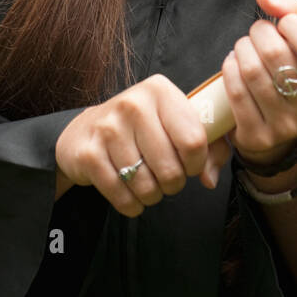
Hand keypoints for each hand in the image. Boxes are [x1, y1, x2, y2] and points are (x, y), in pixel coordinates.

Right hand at [54, 73, 231, 216]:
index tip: (189, 164)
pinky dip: (131, 205)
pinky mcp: (89, 154)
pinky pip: (122, 196)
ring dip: (152, 195)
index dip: (196, 163)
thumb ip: (209, 147)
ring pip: (146, 186)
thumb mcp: (178, 123)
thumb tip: (209, 179)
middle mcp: (133, 104)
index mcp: (160, 91)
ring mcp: (108, 128)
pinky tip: (131, 194)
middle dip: (174, 183)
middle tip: (168, 178)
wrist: (86, 130)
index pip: (194, 140)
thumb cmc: (143, 128)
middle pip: (171, 168)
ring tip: (148, 184)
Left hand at [222, 0, 296, 167]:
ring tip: (246, 46)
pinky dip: (230, 68)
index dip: (292, 23)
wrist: (282, 122)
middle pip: (276, 54)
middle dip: (260, 32)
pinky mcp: (258, 136)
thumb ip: (293, 10)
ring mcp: (286, 128)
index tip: (285, 22)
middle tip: (259, 31)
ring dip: (242, 48)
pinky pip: (235, 91)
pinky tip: (235, 63)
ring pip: (251, 71)